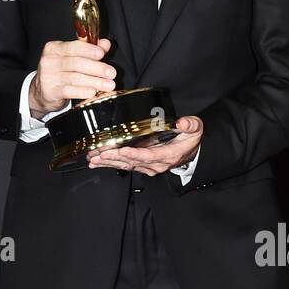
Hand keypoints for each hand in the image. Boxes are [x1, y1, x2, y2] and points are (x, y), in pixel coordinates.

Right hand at [29, 38, 114, 115]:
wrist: (42, 91)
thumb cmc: (60, 71)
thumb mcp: (72, 58)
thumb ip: (89, 50)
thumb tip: (106, 44)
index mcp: (55, 48)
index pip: (73, 47)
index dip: (88, 50)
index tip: (102, 54)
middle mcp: (49, 61)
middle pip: (76, 63)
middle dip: (97, 68)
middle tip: (111, 73)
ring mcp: (48, 76)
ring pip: (75, 78)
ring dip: (94, 81)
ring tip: (108, 84)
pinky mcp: (50, 91)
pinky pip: (68, 91)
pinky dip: (82, 91)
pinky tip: (93, 92)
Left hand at [87, 116, 203, 176]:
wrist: (190, 153)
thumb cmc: (190, 140)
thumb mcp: (195, 129)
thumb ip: (190, 125)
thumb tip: (183, 122)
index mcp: (167, 155)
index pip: (148, 155)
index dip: (135, 154)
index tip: (122, 151)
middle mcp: (156, 164)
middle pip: (132, 162)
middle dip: (114, 158)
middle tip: (99, 154)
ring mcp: (148, 167)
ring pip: (126, 166)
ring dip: (109, 163)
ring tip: (93, 159)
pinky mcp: (142, 166)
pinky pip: (124, 166)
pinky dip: (110, 164)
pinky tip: (97, 162)